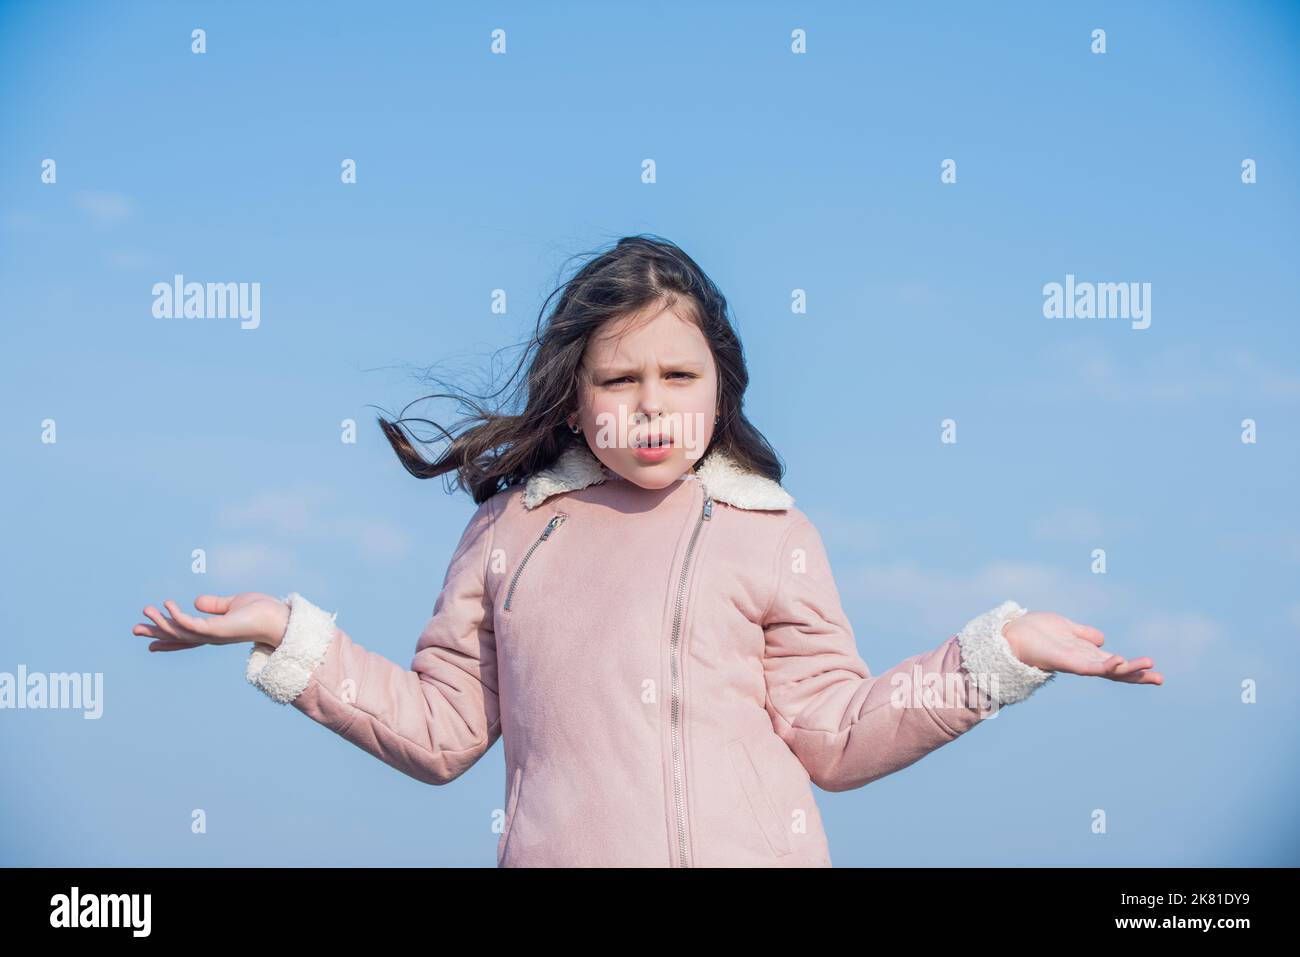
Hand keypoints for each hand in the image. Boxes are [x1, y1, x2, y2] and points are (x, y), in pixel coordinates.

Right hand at [132, 593, 288, 651]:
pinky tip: (167, 605)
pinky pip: (192, 624)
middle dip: (157, 633)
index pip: (186, 636)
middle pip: (178, 637)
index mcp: (214, 631)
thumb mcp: (235, 604)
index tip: (149, 641)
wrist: (279, 618)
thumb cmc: (262, 611)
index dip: (168, 637)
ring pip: (180, 631)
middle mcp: (211, 636)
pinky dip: (177, 616)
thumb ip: (215, 605)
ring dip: (162, 622)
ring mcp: (213, 634)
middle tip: (135, 629)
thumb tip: (197, 601)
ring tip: (146, 609)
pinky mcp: (217, 630)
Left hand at [1003, 611, 1162, 685]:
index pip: (1115, 663)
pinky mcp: (1065, 661)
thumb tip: (1103, 639)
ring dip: (1128, 669)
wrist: (1011, 634)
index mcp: (1085, 654)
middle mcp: (1083, 662)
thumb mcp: (1066, 628)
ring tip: (1148, 666)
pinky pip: (1088, 666)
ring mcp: (1075, 663)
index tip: (1155, 668)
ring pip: (1106, 671)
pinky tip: (1118, 659)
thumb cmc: (1035, 632)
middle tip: (1161, 679)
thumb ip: (1084, 634)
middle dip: (1138, 676)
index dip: (1134, 667)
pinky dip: (1104, 664)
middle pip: (1116, 672)